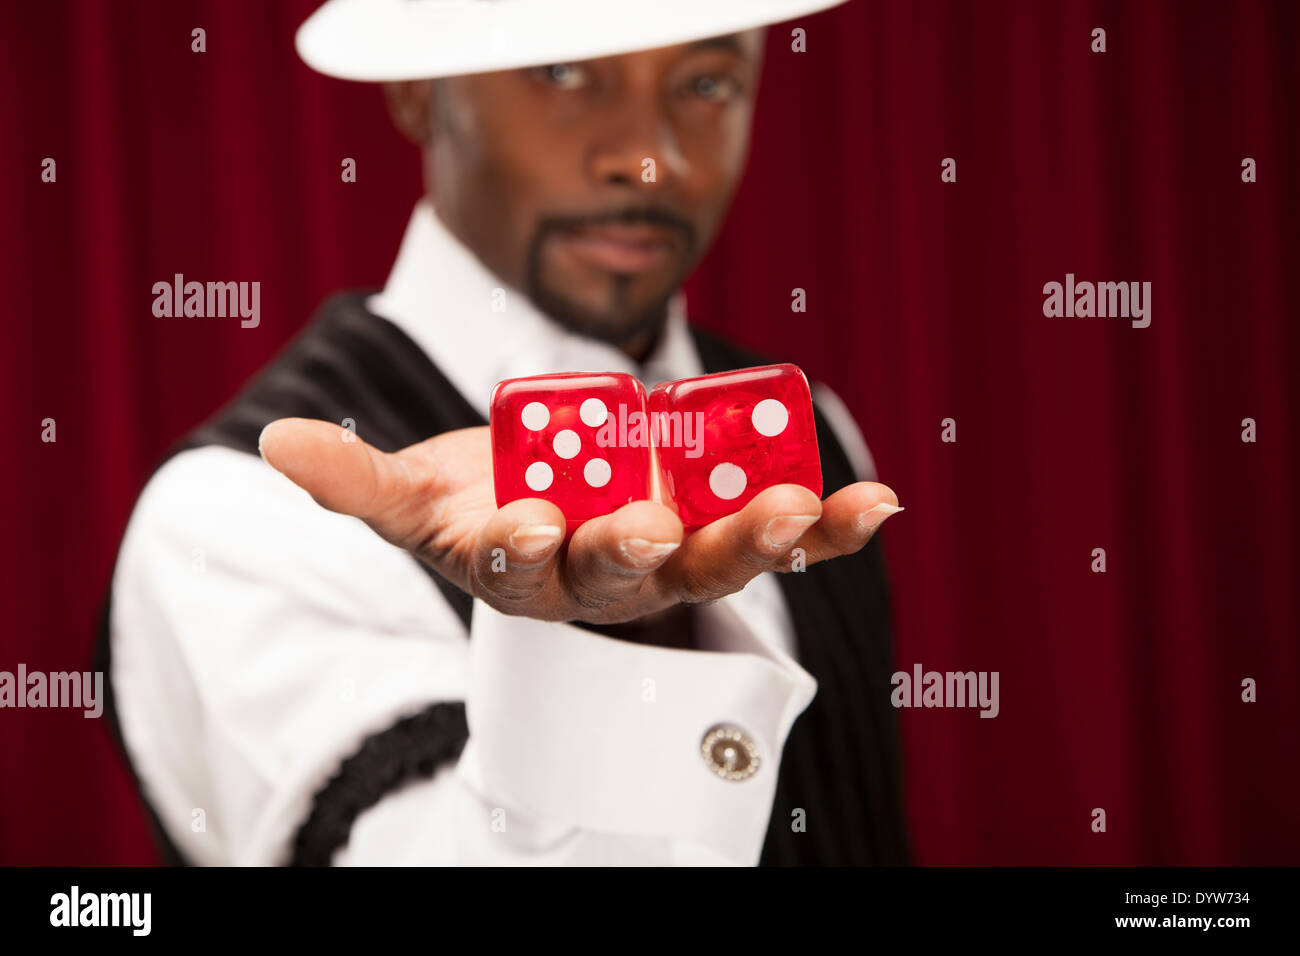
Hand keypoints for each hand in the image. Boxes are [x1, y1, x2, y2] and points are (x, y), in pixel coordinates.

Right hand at [258, 418, 901, 625]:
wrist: (555, 504)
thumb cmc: (481, 500)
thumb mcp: (416, 495)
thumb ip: (354, 478)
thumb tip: (273, 450)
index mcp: (523, 568)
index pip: (518, 566)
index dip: (520, 549)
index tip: (525, 528)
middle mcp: (603, 580)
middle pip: (625, 577)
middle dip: (639, 553)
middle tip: (652, 530)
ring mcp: (673, 560)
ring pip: (716, 561)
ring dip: (759, 540)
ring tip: (798, 509)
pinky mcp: (727, 530)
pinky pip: (784, 536)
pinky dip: (830, 528)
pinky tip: (876, 504)